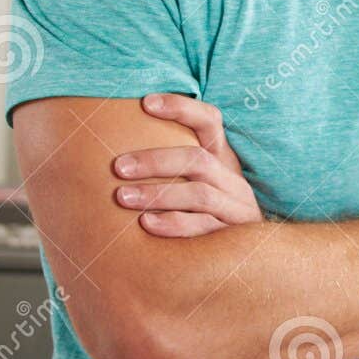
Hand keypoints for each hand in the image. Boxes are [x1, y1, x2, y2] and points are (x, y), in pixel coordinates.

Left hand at [113, 93, 262, 237]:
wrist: (245, 255)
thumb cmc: (204, 215)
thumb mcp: (194, 185)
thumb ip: (168, 166)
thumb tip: (114, 150)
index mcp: (221, 159)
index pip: (209, 121)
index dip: (181, 108)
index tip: (146, 102)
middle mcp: (232, 179)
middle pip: (198, 159)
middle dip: (156, 161)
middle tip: (118, 167)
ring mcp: (237, 207)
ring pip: (200, 194)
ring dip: (158, 194)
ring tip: (122, 197)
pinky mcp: (234, 235)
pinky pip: (204, 227)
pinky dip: (174, 224)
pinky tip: (146, 224)